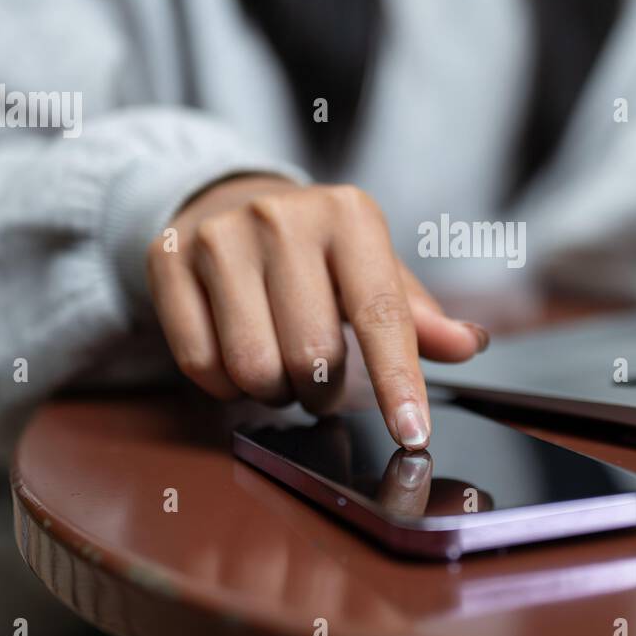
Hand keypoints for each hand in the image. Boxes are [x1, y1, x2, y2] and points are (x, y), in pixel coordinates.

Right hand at [145, 175, 488, 448]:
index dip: (398, 382)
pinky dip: (225, 385)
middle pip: (312, 355)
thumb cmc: (316, 252)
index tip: (412, 433)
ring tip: (281, 365)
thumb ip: (418, 316)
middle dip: (322, 389)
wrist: (228, 202)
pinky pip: (200, 365)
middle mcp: (282, 217)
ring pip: (253, 366)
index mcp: (349, 215)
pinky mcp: (168, 258)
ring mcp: (219, 236)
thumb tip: (468, 344)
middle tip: (321, 378)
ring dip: (274, 390)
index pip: (381, 315)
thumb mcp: (372, 271)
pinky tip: (236, 356)